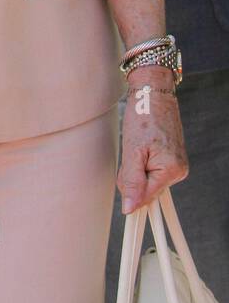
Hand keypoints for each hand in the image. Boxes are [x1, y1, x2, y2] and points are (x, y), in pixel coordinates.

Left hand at [118, 73, 187, 213]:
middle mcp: (179, 171)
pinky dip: (142, 163)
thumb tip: (130, 209)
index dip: (130, 193)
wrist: (153, 94)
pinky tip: (142, 149)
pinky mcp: (171, 160)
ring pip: (147, 180)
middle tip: (131, 153)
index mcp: (172, 170)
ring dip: (136, 169)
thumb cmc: (143, 116)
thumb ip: (131, 181)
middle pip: (146, 190)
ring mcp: (176, 166)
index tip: (122, 185)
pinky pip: (151, 171)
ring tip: (137, 147)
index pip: (147, 197)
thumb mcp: (132, 150)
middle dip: (132, 178)